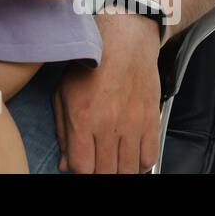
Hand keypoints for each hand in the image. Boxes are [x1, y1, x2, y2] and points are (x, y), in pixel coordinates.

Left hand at [54, 14, 161, 172]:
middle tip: (96, 163)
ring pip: (128, 170)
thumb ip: (63, 132)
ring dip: (118, 170)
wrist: (124, 42)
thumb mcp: (63, 94)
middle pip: (106, 172)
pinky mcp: (151, 121)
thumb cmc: (90, 65)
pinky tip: (129, 156)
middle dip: (99, 173)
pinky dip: (139, 164)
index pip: (82, 167)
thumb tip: (65, 164)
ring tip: (112, 161)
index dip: (79, 170)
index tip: (80, 164)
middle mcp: (109, 125)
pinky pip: (149, 158)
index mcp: (83, 118)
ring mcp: (133, 125)